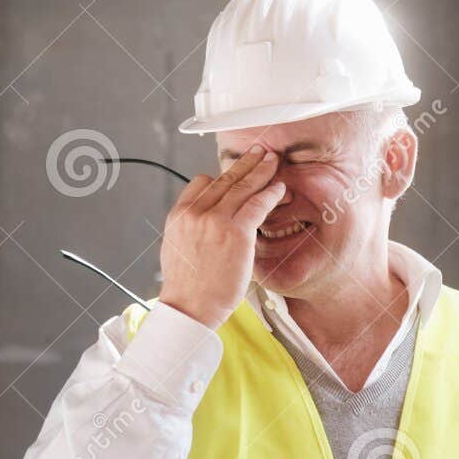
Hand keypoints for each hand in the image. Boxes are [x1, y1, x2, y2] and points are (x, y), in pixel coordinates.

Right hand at [157, 144, 284, 328]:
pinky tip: (280, 188)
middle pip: (225, 178)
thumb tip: (207, 217)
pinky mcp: (236, 233)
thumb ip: (192, 226)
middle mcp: (196, 213)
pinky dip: (270, 193)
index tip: (236, 172)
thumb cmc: (188, 285)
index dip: (222, 176)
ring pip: (242, 186)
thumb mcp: (178, 246)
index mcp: (180, 215)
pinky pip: (257, 204)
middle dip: (246, 162)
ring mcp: (215, 221)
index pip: (202, 182)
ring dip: (261, 170)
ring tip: (273, 161)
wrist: (189, 307)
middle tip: (259, 151)